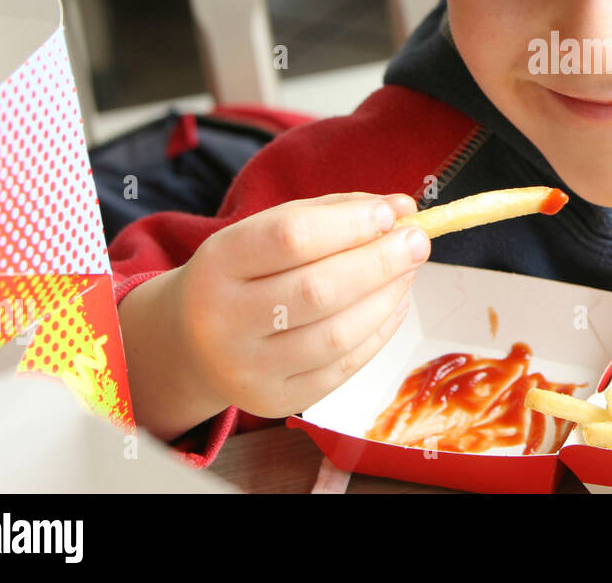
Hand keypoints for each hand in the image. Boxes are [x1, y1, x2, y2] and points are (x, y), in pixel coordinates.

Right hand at [168, 192, 429, 420]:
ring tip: (408, 271)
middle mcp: (224, 320)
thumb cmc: (248, 271)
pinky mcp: (275, 401)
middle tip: (418, 242)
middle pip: (317, 290)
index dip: (350, 223)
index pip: (290, 238)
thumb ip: (335, 213)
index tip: (391, 212)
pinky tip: (394, 304)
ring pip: (336, 335)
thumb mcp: (269, 229)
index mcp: (219, 263)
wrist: (194, 340)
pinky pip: (343, 367)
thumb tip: (404, 210)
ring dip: (387, 297)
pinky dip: (379, 332)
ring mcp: (248, 368)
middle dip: (380, 262)